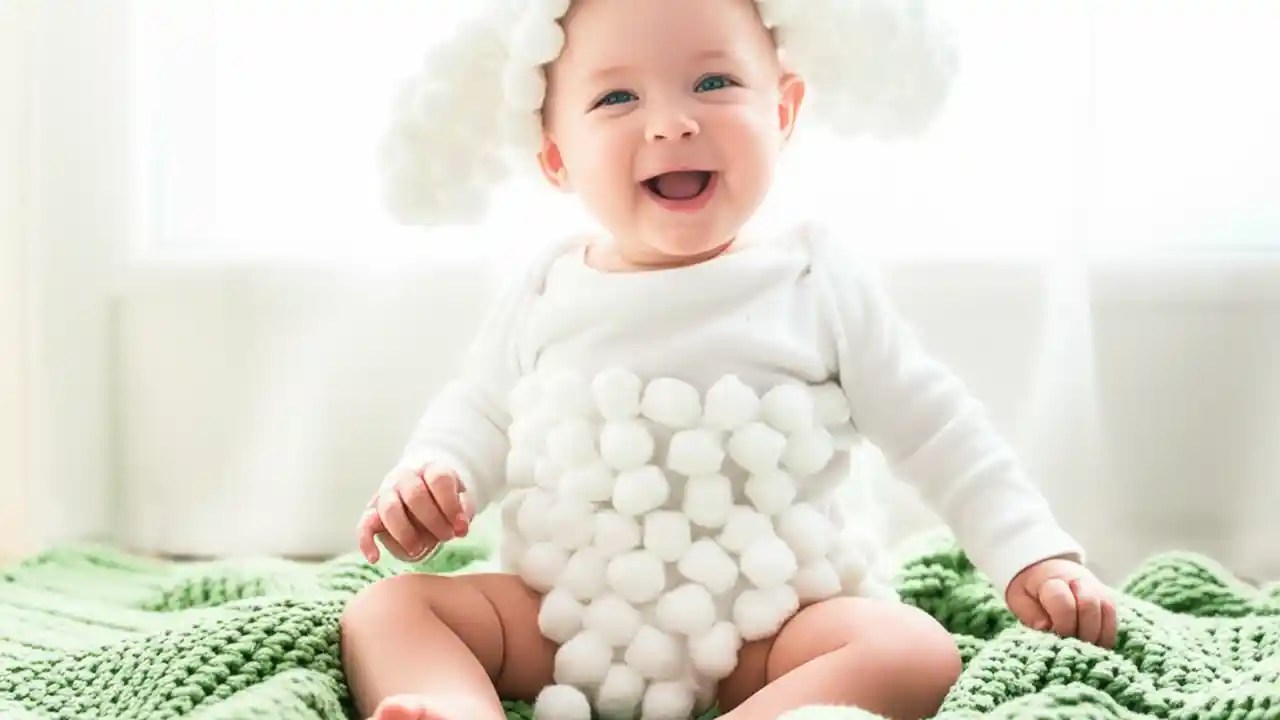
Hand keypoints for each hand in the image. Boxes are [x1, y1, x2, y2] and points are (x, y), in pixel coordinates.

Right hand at [356, 463, 470, 562]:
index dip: (450, 504)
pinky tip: (376, 558)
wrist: (422, 493)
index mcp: (431, 470)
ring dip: (405, 533)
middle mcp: (405, 477)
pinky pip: (363, 525)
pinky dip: (366, 542)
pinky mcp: (372, 512)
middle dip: (432, 520)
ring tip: (419, 550)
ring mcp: (386, 493)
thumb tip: (460, 528)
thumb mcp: (460, 501)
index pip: (439, 479)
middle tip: (446, 537)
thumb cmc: (444, 500)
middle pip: (414, 494)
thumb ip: (463, 511)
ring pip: (388, 508)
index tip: (460, 527)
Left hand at [1005, 556, 1117, 647]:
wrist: (1045, 569)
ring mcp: (1096, 588)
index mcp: (1051, 579)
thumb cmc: (1029, 589)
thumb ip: (1031, 614)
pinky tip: (1096, 648)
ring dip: (1098, 635)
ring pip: (1107, 611)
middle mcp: (1078, 580)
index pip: (1064, 602)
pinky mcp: (1106, 598)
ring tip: (1085, 651)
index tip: (1057, 639)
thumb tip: (1046, 628)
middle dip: (1083, 632)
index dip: (1063, 625)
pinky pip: (1114, 617)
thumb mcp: (1019, 598)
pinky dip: (1107, 635)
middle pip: (1090, 605)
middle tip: (1072, 648)